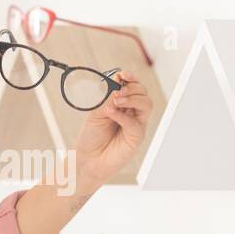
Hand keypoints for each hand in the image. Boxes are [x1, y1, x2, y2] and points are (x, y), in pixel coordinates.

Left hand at [74, 70, 153, 186]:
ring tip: (115, 101)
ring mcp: (136, 124)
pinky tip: (111, 114)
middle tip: (116, 93)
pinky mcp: (136, 137)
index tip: (122, 74)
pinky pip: (136, 123)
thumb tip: (117, 80)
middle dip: (131, 87)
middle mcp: (132, 113)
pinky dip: (123, 116)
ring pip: (146, 104)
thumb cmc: (92, 137)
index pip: (134, 86)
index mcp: (123, 104)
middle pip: (143, 93)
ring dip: (132, 98)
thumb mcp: (96, 112)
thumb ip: (107, 97)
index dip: (131, 78)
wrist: (88, 159)